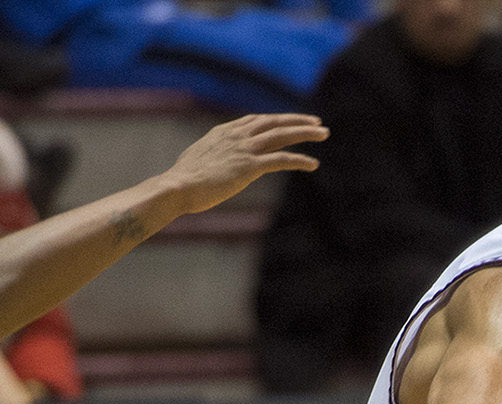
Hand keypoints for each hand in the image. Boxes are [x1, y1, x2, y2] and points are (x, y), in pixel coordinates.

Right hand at [158, 114, 327, 215]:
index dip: (276, 119)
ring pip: (282, 135)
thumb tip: (206, 161)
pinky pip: (282, 160)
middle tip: (316, 122)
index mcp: (224, 132)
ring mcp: (244, 149)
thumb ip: (209, 155)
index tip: (289, 120)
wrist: (178, 187)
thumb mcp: (196, 160)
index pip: (256, 120)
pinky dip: (299, 160)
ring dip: (306, 133)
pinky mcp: (250, 167)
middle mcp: (237, 135)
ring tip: (324, 134)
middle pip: (274, 122)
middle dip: (297, 120)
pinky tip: (313, 164)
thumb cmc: (183, 180)